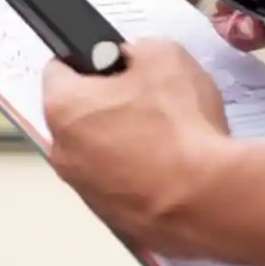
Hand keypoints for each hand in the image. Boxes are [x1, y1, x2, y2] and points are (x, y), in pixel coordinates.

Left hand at [43, 39, 232, 258]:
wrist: (206, 198)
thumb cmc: (178, 129)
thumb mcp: (164, 56)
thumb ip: (137, 49)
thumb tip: (134, 59)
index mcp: (63, 107)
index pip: (58, 70)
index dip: (88, 61)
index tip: (111, 63)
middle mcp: (63, 151)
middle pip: (76, 114)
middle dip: (106, 103)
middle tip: (145, 99)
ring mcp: (83, 188)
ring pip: (96, 152)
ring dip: (121, 141)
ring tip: (162, 137)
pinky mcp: (109, 215)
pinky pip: (117, 183)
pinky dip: (135, 174)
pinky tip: (167, 167)